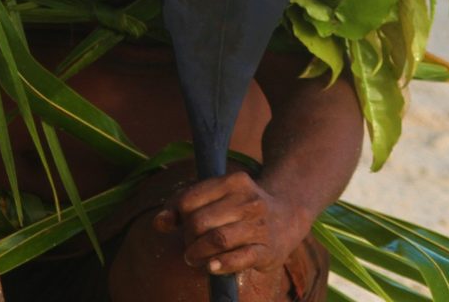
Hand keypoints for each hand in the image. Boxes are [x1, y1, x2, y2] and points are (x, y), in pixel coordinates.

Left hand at [154, 171, 308, 276]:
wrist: (289, 213)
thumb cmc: (242, 206)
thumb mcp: (218, 196)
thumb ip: (186, 204)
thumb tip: (159, 222)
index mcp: (233, 181)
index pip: (190, 199)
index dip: (176, 215)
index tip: (178, 225)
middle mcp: (248, 201)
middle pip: (200, 221)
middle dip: (187, 238)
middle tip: (188, 248)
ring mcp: (259, 225)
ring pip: (217, 239)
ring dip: (198, 253)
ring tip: (194, 258)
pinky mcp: (267, 250)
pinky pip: (239, 258)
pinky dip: (220, 264)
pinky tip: (210, 267)